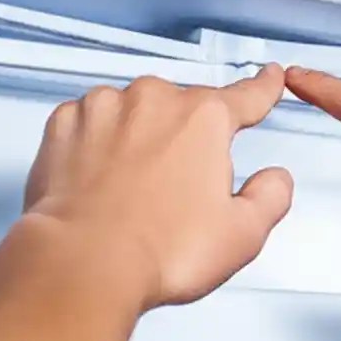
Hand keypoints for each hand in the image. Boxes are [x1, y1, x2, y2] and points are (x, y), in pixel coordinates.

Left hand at [21, 65, 293, 310]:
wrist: (82, 262)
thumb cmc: (158, 251)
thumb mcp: (242, 235)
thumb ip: (270, 197)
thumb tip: (274, 179)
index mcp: (204, 119)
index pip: (246, 96)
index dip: (262, 88)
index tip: (268, 78)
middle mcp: (154, 100)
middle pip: (182, 110)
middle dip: (184, 142)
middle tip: (177, 194)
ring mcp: (105, 107)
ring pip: (133, 113)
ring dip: (138, 140)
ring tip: (133, 193)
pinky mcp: (65, 122)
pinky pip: (90, 122)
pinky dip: (96, 144)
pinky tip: (100, 181)